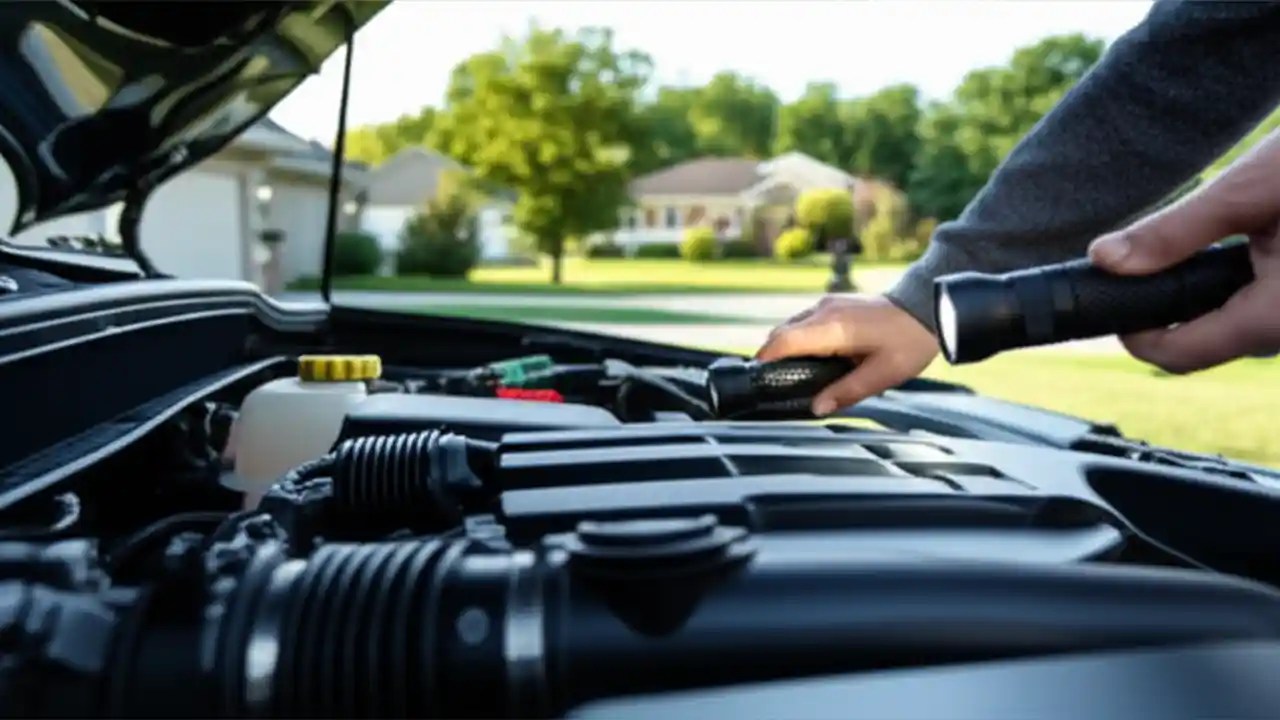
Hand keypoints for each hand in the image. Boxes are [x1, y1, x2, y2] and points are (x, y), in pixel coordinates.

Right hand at [755, 294, 939, 415]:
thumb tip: (817, 408)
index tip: (760, 378)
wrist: (928, 308)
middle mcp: (824, 311)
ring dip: (787, 346)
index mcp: (832, 328)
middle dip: (773, 356)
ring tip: (796, 372)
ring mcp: (828, 303)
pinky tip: (814, 355)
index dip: (765, 359)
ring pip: (791, 325)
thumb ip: (846, 392)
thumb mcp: (882, 375)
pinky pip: (805, 321)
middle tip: (778, 382)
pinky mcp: (834, 302)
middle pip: (781, 333)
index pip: (783, 341)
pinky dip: (800, 338)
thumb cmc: (908, 341)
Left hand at [1088, 130, 1279, 372]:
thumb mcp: (1250, 189)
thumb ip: (1175, 231)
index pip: (1179, 355)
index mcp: (1276, 316)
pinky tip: (1261, 247)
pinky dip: (1249, 290)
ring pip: (1245, 328)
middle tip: (1158, 265)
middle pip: (1211, 343)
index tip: (1113, 304)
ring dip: (1216, 298)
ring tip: (1223, 244)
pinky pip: (1273, 311)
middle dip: (1178, 310)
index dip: (1135, 334)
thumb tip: (1108, 259)